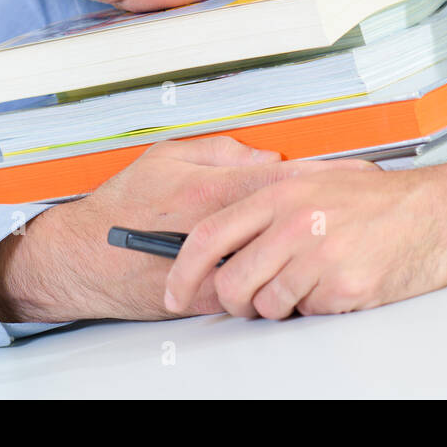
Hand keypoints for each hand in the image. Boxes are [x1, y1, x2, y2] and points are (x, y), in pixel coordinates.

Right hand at [0, 136, 334, 322]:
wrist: (85, 258)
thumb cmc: (120, 205)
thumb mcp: (166, 156)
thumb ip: (221, 150)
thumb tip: (267, 155)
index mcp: (208, 190)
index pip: (281, 180)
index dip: (323, 174)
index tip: (351, 170)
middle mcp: (217, 230)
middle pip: (288, 220)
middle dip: (326, 209)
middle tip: (361, 197)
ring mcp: (216, 267)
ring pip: (277, 255)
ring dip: (308, 243)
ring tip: (342, 228)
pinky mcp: (210, 297)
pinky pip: (257, 282)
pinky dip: (281, 270)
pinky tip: (302, 260)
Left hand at [163, 157, 446, 319]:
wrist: (442, 213)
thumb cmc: (383, 201)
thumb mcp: (318, 182)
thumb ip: (270, 203)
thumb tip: (225, 234)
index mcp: (282, 191)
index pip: (208, 235)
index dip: (184, 270)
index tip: (175, 290)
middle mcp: (295, 221)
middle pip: (231, 282)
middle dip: (236, 300)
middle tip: (254, 297)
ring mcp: (319, 255)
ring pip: (267, 305)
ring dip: (283, 304)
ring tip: (312, 281)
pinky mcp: (343, 287)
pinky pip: (307, 314)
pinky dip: (318, 307)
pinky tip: (339, 283)